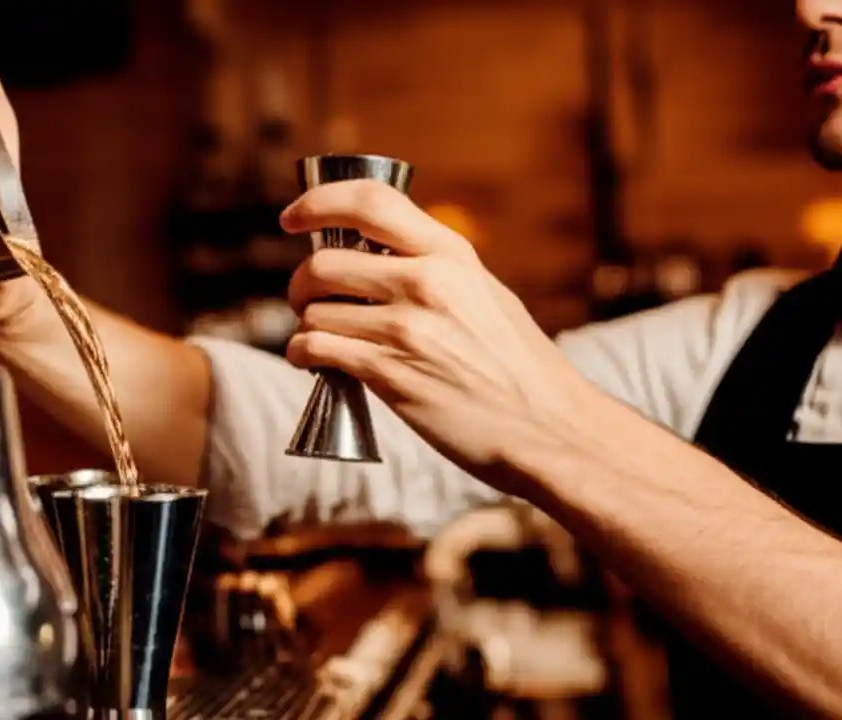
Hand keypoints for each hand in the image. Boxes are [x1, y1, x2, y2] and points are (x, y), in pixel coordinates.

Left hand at [283, 180, 600, 488]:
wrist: (550, 428)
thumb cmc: (517, 366)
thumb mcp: (484, 294)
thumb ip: (434, 269)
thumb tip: (374, 257)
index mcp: (451, 253)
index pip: (369, 201)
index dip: (318, 203)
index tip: (291, 218)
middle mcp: (426, 282)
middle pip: (323, 263)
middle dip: (302, 285)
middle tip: (309, 302)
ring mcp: (406, 329)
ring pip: (313, 311)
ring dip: (306, 327)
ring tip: (323, 341)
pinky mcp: (389, 374)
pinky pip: (314, 349)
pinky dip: (301, 355)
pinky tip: (312, 362)